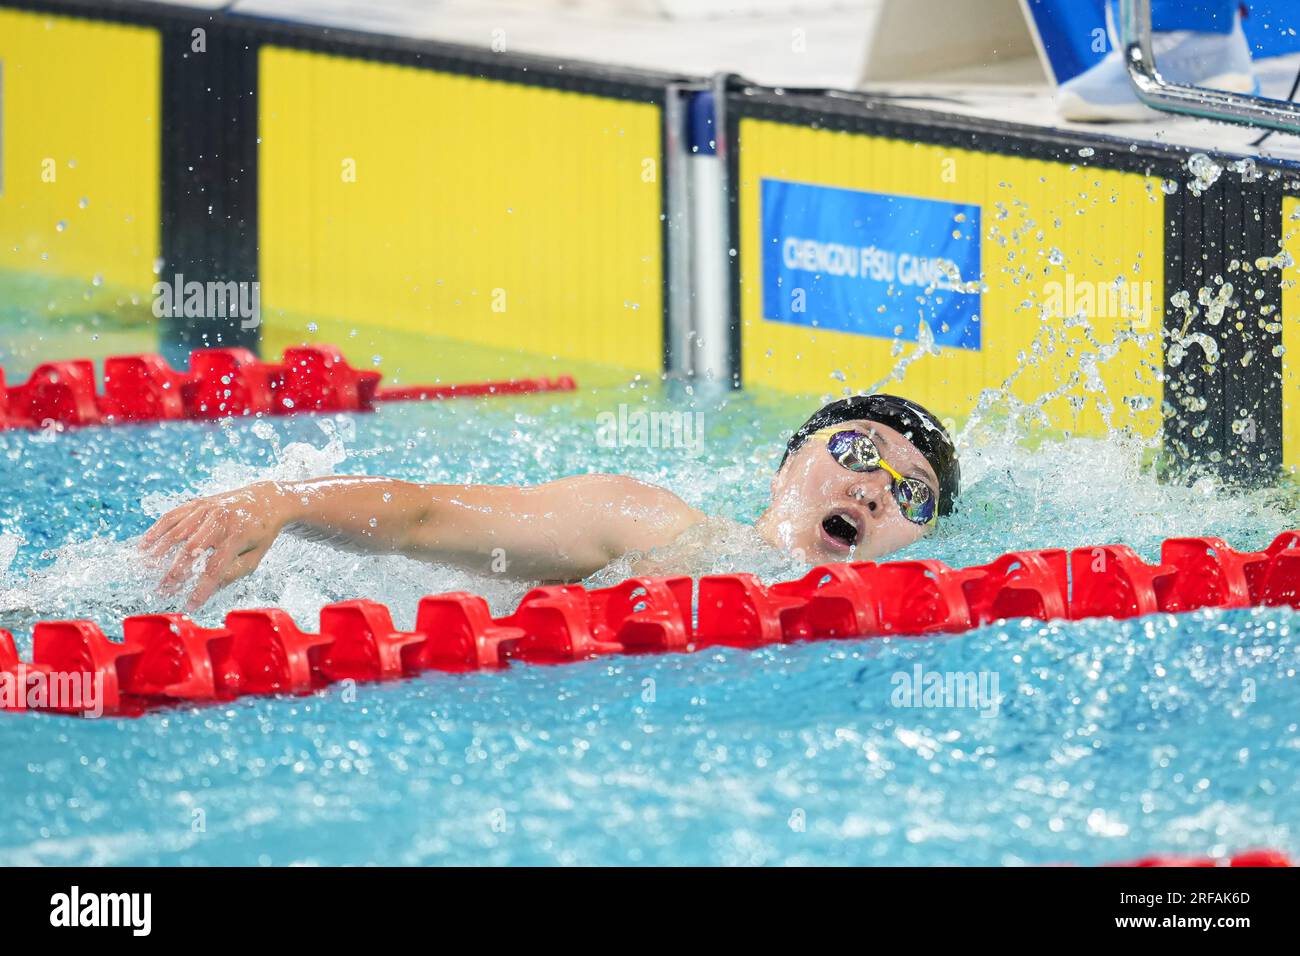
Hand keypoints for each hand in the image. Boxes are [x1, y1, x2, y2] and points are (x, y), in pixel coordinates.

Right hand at [140, 481, 292, 609]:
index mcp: (237, 536)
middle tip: (162, 590)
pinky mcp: (196, 503)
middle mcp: (220, 520)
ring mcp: (206, 509)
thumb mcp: (255, 556)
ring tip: (147, 569)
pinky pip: (172, 516)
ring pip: (177, 531)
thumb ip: (233, 573)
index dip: (201, 588)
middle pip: (191, 550)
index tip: (190, 604)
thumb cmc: (260, 533)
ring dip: (159, 551)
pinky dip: (156, 531)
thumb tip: (209, 590)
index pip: (215, 568)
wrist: (266, 499)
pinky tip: (145, 545)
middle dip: (174, 573)